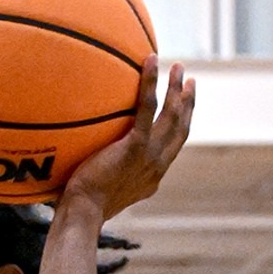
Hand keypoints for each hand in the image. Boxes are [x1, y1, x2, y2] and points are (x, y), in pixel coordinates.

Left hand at [62, 57, 193, 219]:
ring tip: (179, 68)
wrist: (83, 212)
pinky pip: (147, 108)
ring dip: (177, 89)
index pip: (174, 145)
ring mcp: (149, 156)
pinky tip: (151, 62)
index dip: (183, 123)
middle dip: (187, 103)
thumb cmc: (82, 204)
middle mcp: (158, 165)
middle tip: (189, 81)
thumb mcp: (104, 188)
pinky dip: (151, 82)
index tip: (184, 105)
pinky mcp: (135, 147)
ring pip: (171, 116)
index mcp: (153, 176)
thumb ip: (108, 171)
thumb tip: (94, 157)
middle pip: (180, 128)